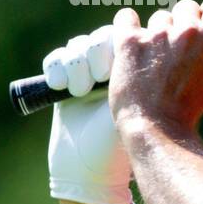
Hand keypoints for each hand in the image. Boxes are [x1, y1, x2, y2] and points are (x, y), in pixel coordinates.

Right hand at [44, 27, 132, 203]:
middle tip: (97, 81)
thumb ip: (141, 78)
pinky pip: (56, 58)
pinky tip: (61, 86)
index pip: (126, 37)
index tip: (116, 69)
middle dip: (95, 54)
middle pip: (100, 38)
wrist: (92, 167)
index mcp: (137, 71)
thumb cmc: (122, 141)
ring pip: (77, 46)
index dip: (116, 45)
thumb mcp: (136, 106)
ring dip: (76, 64)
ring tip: (80, 92)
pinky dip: (56, 68)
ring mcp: (87, 74)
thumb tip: (146, 43)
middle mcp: (113, 69)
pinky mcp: (62, 82)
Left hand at [107, 0, 202, 135]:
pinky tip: (132, 41)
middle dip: (183, 23)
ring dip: (158, 33)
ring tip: (154, 59)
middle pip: (186, 6)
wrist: (159, 127)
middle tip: (177, 48)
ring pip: (159, 18)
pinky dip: (128, 25)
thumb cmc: (188, 106)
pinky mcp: (129, 42)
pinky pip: (126, 17)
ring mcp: (157, 35)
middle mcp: (187, 32)